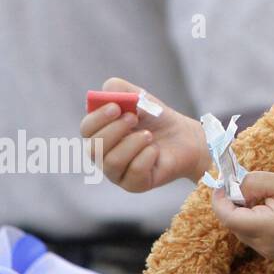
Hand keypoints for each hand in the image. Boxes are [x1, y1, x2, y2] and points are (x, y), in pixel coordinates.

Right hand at [80, 78, 206, 192]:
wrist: (186, 137)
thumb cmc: (158, 119)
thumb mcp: (140, 98)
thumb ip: (121, 90)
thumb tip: (107, 89)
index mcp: (101, 133)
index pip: (87, 129)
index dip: (98, 118)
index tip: (116, 107)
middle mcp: (104, 155)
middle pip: (94, 148)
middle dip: (114, 130)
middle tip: (134, 118)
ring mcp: (118, 172)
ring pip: (112, 162)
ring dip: (132, 143)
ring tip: (149, 135)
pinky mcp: (135, 184)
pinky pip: (133, 172)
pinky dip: (146, 157)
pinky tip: (155, 150)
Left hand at [210, 172, 273, 260]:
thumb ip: (253, 182)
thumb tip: (231, 186)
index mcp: (267, 228)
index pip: (229, 218)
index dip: (219, 201)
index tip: (220, 184)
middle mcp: (264, 246)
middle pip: (234, 225)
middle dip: (232, 205)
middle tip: (241, 185)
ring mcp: (268, 252)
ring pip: (241, 231)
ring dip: (242, 213)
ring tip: (258, 196)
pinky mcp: (272, 253)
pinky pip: (252, 236)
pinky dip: (251, 221)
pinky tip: (266, 209)